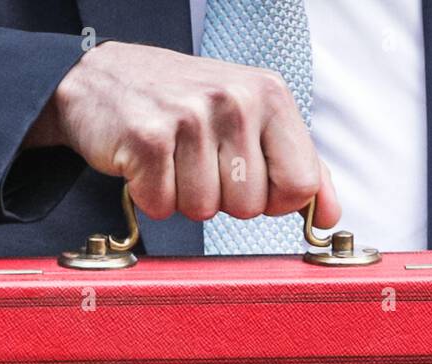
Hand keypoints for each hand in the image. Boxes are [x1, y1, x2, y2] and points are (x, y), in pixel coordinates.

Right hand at [26, 41, 340, 226]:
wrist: (102, 81)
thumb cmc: (182, 106)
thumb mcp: (249, 120)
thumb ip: (297, 166)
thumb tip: (329, 215)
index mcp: (269, 95)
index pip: (300, 184)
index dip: (272, 198)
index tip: (246, 177)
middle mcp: (234, 99)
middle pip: (251, 207)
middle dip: (221, 199)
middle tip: (197, 162)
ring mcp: (190, 117)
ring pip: (205, 211)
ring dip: (183, 198)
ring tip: (171, 160)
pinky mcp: (147, 138)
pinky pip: (163, 206)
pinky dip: (150, 197)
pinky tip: (145, 164)